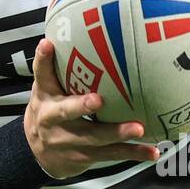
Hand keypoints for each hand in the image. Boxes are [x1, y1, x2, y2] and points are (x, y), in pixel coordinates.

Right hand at [24, 38, 160, 179]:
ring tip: (138, 128)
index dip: (43, 60)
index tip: (47, 44)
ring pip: (94, 138)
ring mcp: (68, 141)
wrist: (37, 152)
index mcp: (44, 97)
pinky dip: (132, 153)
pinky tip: (152, 151)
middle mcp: (52, 119)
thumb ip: (55, 65)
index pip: (41, 74)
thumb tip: (67, 31)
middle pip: (66, 112)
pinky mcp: (85, 157)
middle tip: (98, 100)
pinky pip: (111, 154)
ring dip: (117, 133)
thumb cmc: (48, 108)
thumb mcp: (46, 87)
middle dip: (81, 107)